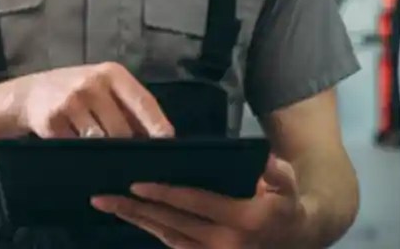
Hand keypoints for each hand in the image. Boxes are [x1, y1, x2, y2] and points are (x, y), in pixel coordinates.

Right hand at [16, 62, 173, 138]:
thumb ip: (129, 106)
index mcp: (113, 74)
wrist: (29, 93)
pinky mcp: (52, 121)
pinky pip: (76, 147)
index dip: (157, 125)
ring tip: (100, 152)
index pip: (143, 102)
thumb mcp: (104, 87)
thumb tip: (160, 137)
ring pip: (99, 142)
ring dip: (103, 152)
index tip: (168, 145)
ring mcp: (71, 101)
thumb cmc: (77, 92)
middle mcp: (93, 83)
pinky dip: (80, 152)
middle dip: (126, 147)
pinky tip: (77, 147)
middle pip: (122, 130)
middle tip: (129, 157)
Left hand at [91, 154, 306, 248]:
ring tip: (110, 206)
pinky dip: (153, 231)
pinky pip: (175, 246)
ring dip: (138, 222)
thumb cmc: (286, 203)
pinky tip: (134, 218)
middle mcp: (225, 243)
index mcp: (243, 219)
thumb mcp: (288, 182)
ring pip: (168, 237)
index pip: (196, 204)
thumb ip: (276, 171)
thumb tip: (263, 158)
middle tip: (104, 197)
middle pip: (172, 223)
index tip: (136, 184)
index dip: (165, 194)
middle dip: (136, 209)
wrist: (295, 239)